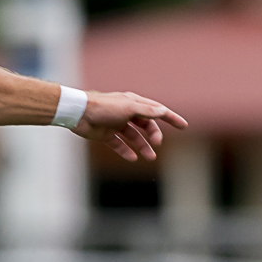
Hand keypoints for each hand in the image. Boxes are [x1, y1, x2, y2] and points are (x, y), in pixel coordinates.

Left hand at [72, 91, 186, 160]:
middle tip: (157, 144)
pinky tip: (133, 159)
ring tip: (150, 157)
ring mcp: (116, 124)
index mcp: (133, 103)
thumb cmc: (103, 107)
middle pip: (146, 125)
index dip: (171, 118)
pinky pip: (119, 145)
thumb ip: (146, 110)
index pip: (157, 110)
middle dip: (154, 135)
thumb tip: (162, 111)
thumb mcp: (128, 107)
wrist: (78, 113)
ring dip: (143, 146)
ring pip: (134, 137)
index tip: (184, 126)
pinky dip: (126, 151)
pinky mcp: (106, 135)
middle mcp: (126, 113)